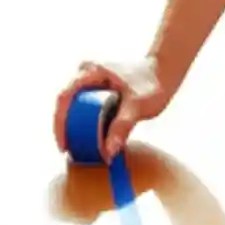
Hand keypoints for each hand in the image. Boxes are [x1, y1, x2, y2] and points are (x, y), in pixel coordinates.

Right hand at [52, 57, 171, 163]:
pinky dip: (85, 126)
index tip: (63, 146)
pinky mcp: (96, 91)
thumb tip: (108, 151)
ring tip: (78, 150)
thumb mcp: (138, 105)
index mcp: (91, 71)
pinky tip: (90, 141)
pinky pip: (83, 110)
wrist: (165, 73)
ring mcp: (90, 82)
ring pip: (73, 108)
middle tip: (70, 152)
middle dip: (66, 129)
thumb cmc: (152, 83)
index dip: (59, 124)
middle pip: (66, 104)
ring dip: (74, 129)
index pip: (64, 97)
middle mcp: (86, 74)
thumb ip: (123, 126)